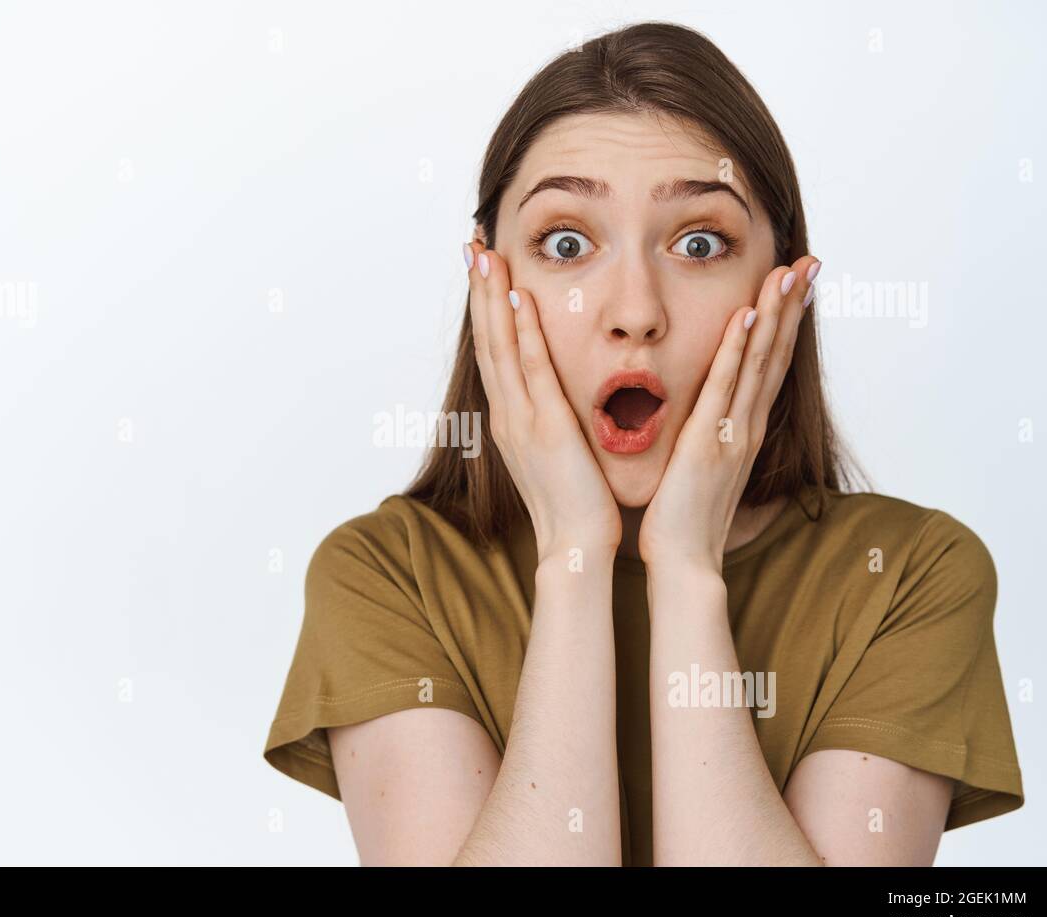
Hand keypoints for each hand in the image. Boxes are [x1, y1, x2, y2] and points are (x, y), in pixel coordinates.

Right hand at [464, 241, 620, 562]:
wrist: (574, 545)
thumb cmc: (574, 502)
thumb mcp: (557, 451)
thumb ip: (552, 417)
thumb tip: (556, 394)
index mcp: (511, 417)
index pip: (495, 349)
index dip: (486, 305)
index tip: (483, 264)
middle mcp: (508, 413)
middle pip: (487, 338)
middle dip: (479, 288)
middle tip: (472, 240)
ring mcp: (522, 419)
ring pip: (501, 346)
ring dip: (492, 297)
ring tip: (484, 253)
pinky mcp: (545, 427)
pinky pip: (531, 370)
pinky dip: (523, 332)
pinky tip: (519, 298)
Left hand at [638, 255, 820, 572]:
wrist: (683, 562)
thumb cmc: (683, 518)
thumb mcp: (699, 467)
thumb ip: (706, 436)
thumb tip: (703, 415)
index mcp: (743, 428)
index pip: (769, 365)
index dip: (785, 323)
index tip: (796, 284)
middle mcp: (747, 425)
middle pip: (777, 353)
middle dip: (793, 305)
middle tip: (810, 261)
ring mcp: (733, 432)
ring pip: (760, 361)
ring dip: (775, 313)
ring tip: (790, 271)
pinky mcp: (710, 441)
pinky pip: (726, 386)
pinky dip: (738, 348)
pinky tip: (747, 314)